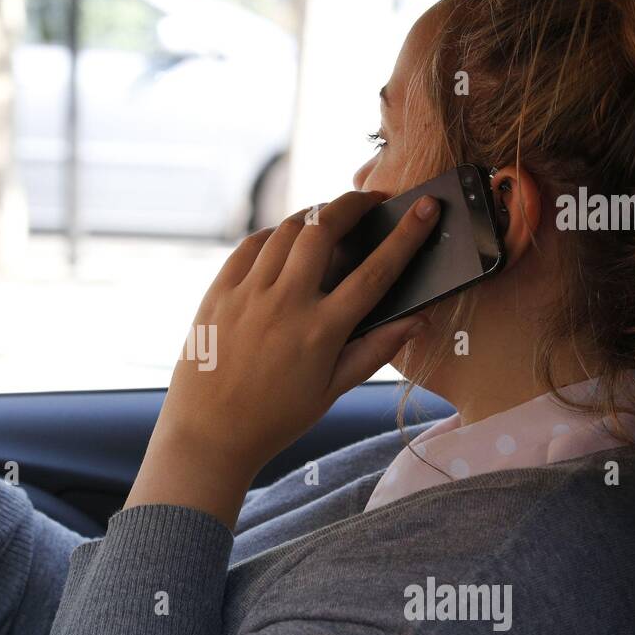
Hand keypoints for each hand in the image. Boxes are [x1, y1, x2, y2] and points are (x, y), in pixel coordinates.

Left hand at [126, 189, 439, 527]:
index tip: (424, 209)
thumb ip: (375, 350)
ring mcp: (247, 295)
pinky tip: (286, 240)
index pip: (375, 272)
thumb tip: (418, 320)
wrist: (209, 434)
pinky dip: (273, 235)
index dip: (406, 236)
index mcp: (320, 332)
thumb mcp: (332, 390)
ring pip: (286, 231)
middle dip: (352, 204)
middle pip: (323, 230)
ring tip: (329, 218)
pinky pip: (250, 246)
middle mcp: (284, 305)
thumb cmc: (275, 418)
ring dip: (313, 215)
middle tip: (369, 200)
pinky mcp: (218, 293)